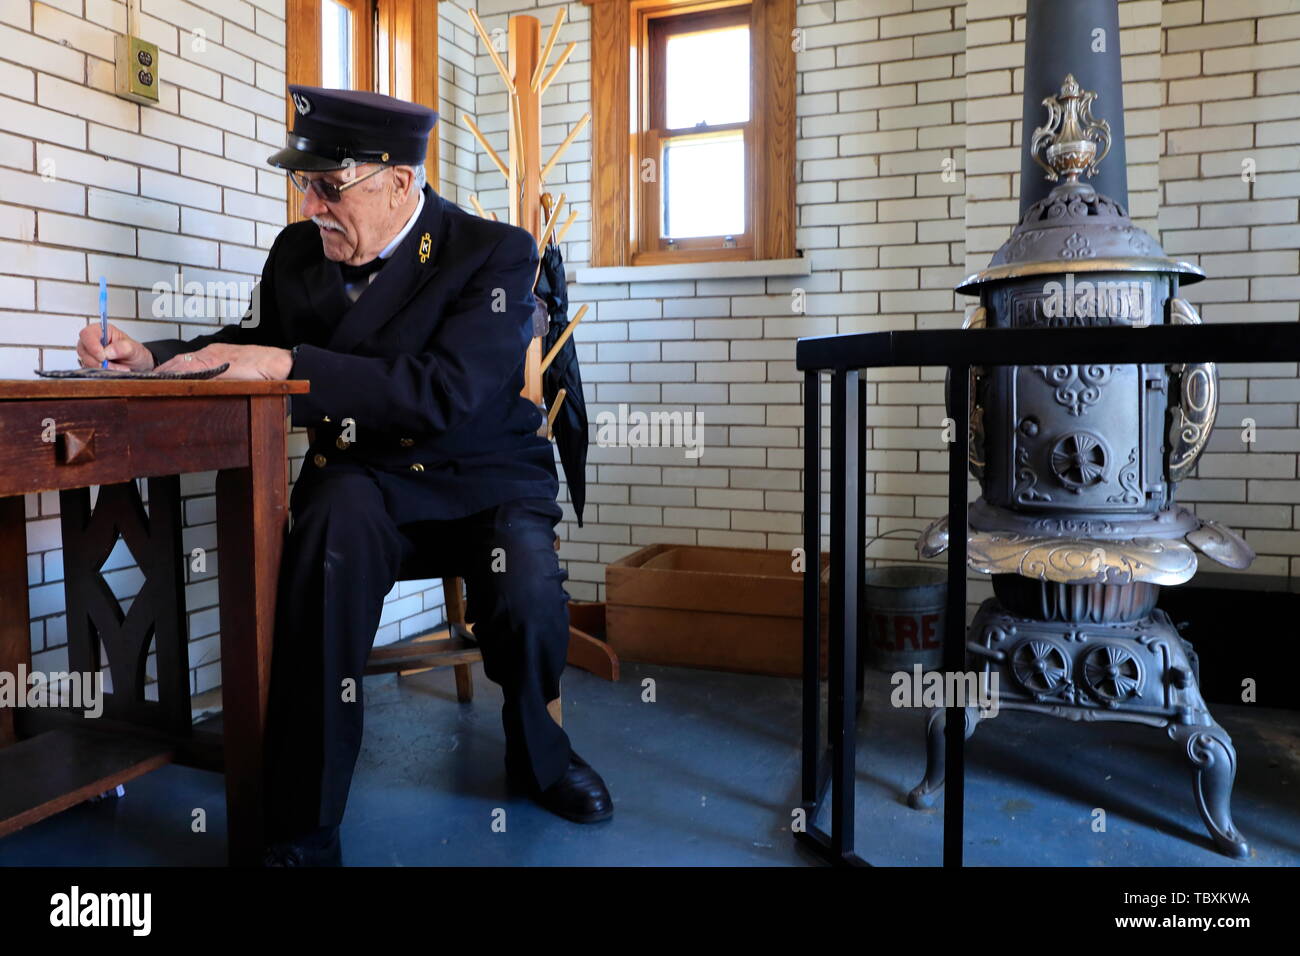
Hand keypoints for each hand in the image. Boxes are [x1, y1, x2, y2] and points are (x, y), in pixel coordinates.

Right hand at [77, 323, 154, 370]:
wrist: (137, 366)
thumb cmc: (135, 353)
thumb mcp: (135, 349)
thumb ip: (123, 348)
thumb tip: (108, 352)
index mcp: (102, 330)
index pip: (87, 334)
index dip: (92, 346)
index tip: (102, 357)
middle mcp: (93, 340)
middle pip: (83, 349)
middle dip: (97, 361)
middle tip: (113, 366)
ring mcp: (90, 353)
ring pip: (85, 361)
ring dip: (101, 368)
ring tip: (118, 369)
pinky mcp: (90, 364)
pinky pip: (89, 370)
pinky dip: (101, 373)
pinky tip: (113, 371)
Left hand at [154, 344, 293, 380]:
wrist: (279, 363)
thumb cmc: (263, 369)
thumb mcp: (238, 374)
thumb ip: (221, 377)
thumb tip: (205, 388)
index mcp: (214, 354)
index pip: (185, 361)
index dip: (168, 369)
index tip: (154, 377)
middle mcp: (211, 353)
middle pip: (179, 361)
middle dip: (162, 370)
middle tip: (144, 380)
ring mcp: (214, 357)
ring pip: (183, 363)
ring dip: (167, 372)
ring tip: (151, 382)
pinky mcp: (219, 364)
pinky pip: (194, 368)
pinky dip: (180, 374)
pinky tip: (171, 381)